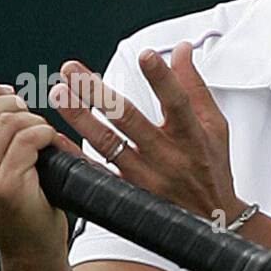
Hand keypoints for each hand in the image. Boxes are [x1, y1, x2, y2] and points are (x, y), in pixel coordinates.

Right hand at [0, 81, 84, 259]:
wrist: (26, 243)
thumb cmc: (2, 200)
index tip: (1, 94)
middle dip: (11, 105)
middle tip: (24, 116)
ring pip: (8, 122)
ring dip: (31, 122)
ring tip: (35, 136)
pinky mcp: (4, 187)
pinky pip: (27, 138)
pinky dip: (44, 135)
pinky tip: (45, 146)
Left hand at [52, 41, 244, 221]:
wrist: (212, 220)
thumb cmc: (211, 168)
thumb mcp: (213, 125)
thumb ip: (194, 85)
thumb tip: (183, 49)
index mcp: (190, 135)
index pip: (177, 102)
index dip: (162, 79)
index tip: (145, 55)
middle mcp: (166, 156)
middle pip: (129, 120)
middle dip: (98, 93)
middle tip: (72, 71)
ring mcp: (145, 177)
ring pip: (106, 145)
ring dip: (79, 118)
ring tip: (59, 94)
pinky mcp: (129, 193)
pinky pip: (96, 174)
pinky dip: (74, 156)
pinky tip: (57, 138)